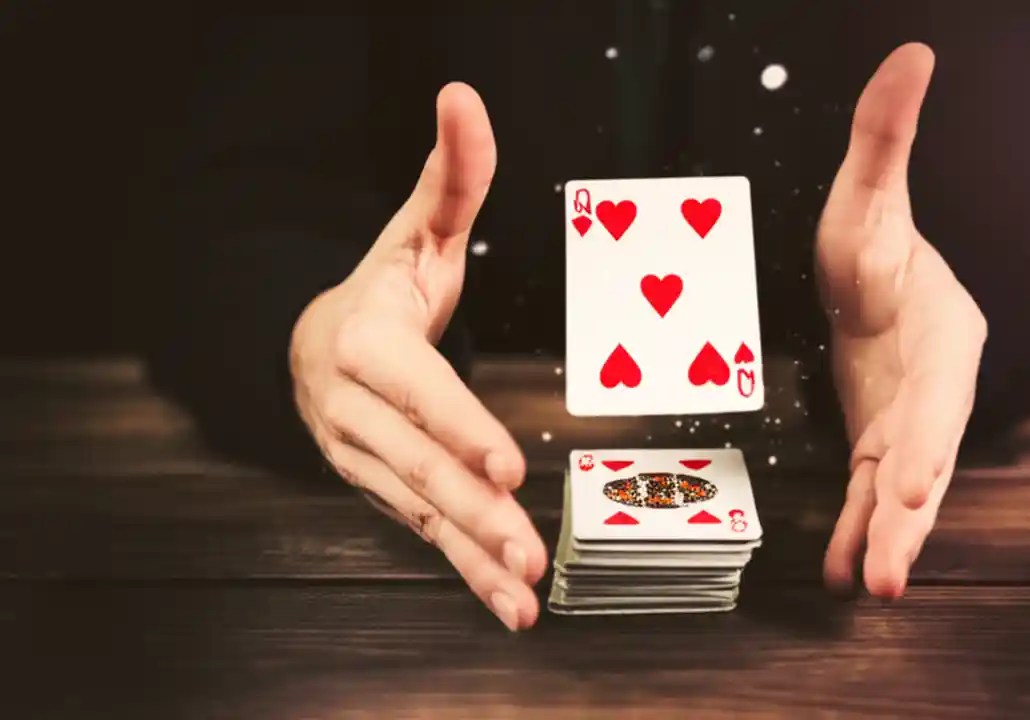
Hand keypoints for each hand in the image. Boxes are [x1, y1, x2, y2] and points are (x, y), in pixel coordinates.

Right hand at [289, 83, 545, 629]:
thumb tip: (464, 95)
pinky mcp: (387, 491)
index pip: (414, 389)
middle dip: (473, 510)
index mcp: (366, 343)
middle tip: (528, 547)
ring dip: (473, 557)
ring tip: (525, 593)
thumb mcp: (415, 227)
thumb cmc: (378, 286)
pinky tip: (511, 607)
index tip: (506, 466)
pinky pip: (426, 535)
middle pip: (418, 465)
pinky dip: (467, 574)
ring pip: (422, 511)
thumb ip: (450, 175)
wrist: (308, 349)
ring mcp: (366, 461)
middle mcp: (357, 411)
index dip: (456, 427)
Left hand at [816, 44, 987, 597]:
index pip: (941, 396)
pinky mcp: (880, 442)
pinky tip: (837, 571)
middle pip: (928, 460)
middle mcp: (937, 391)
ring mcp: (909, 423)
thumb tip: (913, 52)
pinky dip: (858, 529)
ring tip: (867, 590)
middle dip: (911, 519)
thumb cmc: (879, 237)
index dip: (929, 441)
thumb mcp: (869, 190)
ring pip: (901, 491)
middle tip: (891, 580)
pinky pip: (871, 493)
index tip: (913, 485)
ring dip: (886, 541)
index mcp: (946, 335)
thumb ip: (887, 135)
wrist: (880, 278)